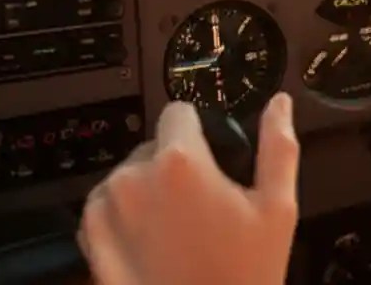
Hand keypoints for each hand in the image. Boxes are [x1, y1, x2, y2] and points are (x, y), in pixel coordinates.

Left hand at [79, 94, 299, 284]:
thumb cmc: (245, 273)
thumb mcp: (277, 208)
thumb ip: (278, 147)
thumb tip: (280, 103)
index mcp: (179, 161)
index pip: (179, 112)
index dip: (201, 131)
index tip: (215, 160)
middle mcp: (132, 177)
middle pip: (154, 145)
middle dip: (176, 164)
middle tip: (205, 205)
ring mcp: (105, 210)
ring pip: (129, 176)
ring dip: (149, 189)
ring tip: (178, 228)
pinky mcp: (90, 239)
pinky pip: (105, 207)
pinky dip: (125, 216)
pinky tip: (153, 243)